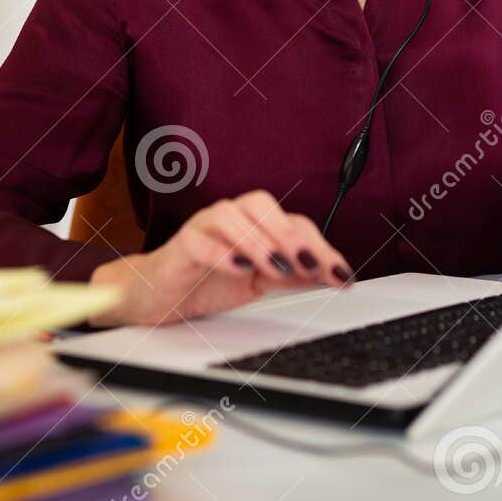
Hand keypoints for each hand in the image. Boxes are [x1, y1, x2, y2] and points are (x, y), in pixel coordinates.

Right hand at [89, 190, 353, 326]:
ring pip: (230, 216)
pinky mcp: (181, 244)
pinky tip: (240, 270)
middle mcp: (231, 218)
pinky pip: (199, 241)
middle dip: (290, 235)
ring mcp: (204, 227)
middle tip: (310, 266)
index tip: (342, 276)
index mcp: (255, 224)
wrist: (159, 295)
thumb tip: (334, 275)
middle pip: (262, 205)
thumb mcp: (261, 282)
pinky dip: (222, 254)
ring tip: (278, 268)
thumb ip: (295, 275)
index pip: (293, 222)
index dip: (320, 246)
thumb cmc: (208, 280)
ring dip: (258, 241)